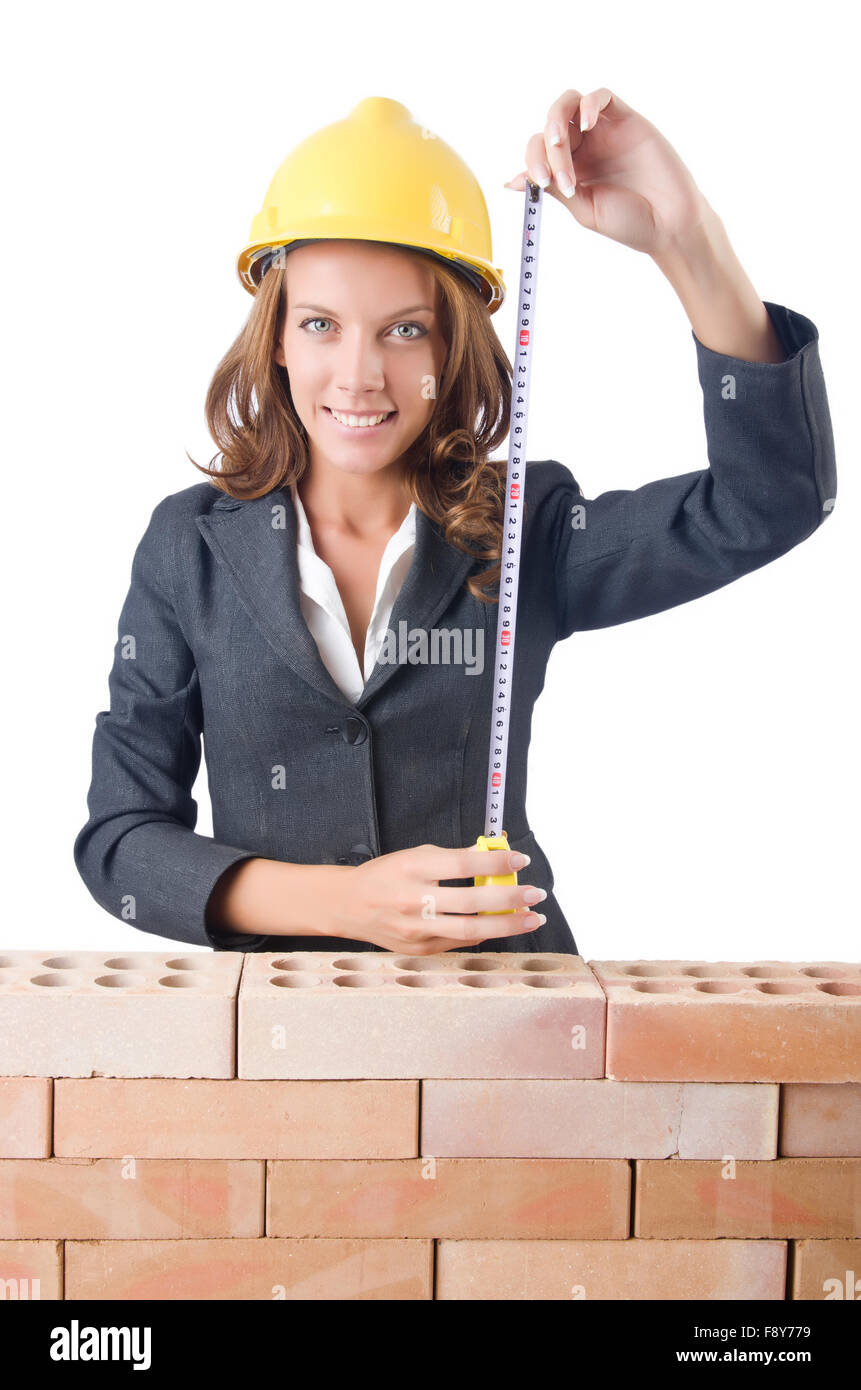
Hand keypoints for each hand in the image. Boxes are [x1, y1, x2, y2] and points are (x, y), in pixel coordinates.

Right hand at [324, 842, 546, 952]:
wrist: (348, 905)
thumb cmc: (384, 875)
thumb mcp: (415, 855)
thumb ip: (452, 857)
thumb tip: (492, 855)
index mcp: (411, 868)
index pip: (461, 864)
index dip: (495, 861)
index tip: (519, 858)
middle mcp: (413, 901)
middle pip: (471, 902)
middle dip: (510, 897)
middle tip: (535, 893)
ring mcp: (415, 930)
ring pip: (471, 930)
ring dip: (507, 924)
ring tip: (531, 917)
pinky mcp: (418, 949)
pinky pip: (460, 942)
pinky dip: (484, 934)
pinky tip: (501, 926)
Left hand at [505, 87, 712, 257]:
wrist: (668, 224)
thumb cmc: (630, 222)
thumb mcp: (583, 209)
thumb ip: (554, 188)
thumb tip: (513, 180)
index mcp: (569, 169)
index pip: (539, 151)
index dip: (533, 163)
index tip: (542, 185)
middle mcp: (585, 147)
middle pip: (550, 125)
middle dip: (545, 148)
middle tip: (555, 175)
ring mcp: (605, 132)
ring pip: (571, 104)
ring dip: (556, 119)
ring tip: (559, 144)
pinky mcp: (627, 120)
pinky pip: (602, 97)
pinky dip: (589, 104)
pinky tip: (587, 125)